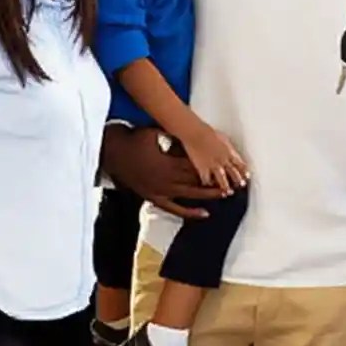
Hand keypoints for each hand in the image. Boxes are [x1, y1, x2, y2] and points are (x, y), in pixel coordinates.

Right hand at [101, 125, 225, 218]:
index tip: (225, 166)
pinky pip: (175, 209)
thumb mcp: (155, 132)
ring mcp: (161, 191)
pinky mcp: (155, 198)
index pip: (196, 166)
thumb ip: (172, 135)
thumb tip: (189, 131)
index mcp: (168, 163)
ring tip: (225, 194)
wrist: (112, 154)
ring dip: (208, 195)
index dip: (211, 167)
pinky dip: (190, 213)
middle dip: (215, 181)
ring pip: (190, 196)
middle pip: (196, 181)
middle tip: (233, 181)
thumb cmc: (133, 140)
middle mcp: (167, 180)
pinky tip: (205, 214)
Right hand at [180, 127, 248, 195]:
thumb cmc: (208, 132)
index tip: (247, 176)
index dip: (244, 171)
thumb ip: (228, 147)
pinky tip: (209, 185)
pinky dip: (208, 183)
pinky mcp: (203, 168)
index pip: (240, 164)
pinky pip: (207, 179)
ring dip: (226, 187)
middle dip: (238, 181)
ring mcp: (213, 165)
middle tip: (241, 186)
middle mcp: (223, 160)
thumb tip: (231, 150)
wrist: (196, 133)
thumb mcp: (224, 138)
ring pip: (222, 180)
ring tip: (228, 192)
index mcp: (230, 152)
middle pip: (234, 173)